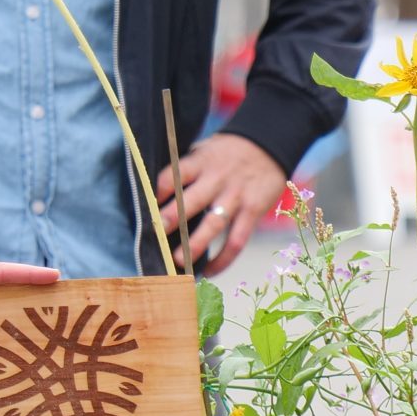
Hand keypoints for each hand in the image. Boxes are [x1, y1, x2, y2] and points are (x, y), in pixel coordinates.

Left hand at [155, 132, 285, 274]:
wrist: (269, 143)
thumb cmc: (228, 151)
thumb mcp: (206, 149)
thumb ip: (187, 168)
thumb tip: (158, 194)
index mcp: (201, 162)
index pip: (175, 175)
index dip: (160, 191)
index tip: (147, 207)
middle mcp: (217, 179)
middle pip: (193, 200)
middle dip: (173, 218)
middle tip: (157, 234)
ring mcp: (236, 196)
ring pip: (214, 224)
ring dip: (196, 244)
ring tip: (178, 261)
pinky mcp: (253, 211)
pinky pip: (237, 240)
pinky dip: (223, 259)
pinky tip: (209, 272)